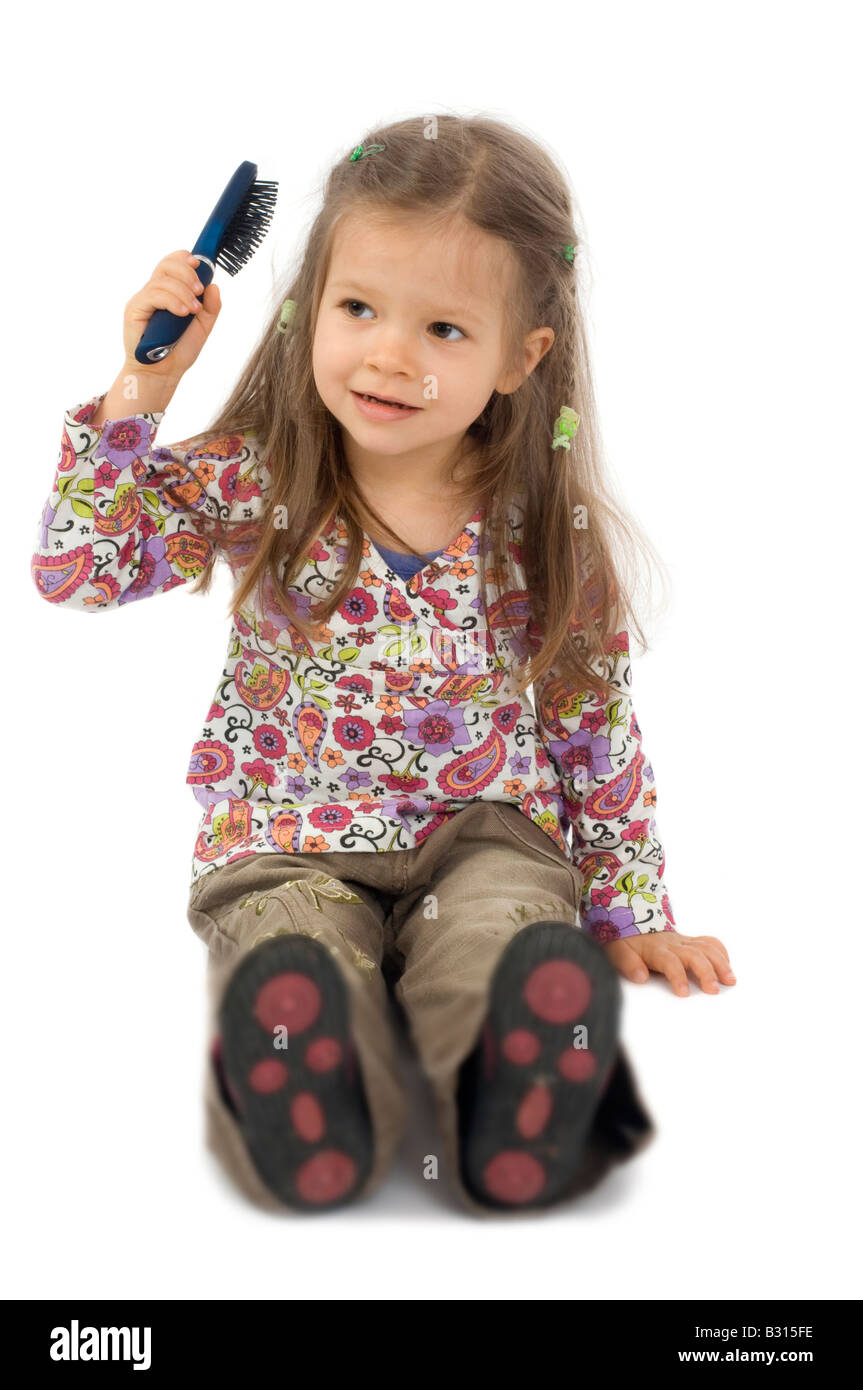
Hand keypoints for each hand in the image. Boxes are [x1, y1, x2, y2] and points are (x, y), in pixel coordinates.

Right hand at [121, 248, 221, 379]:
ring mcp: (143, 299)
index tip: (199, 264)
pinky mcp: (135, 309)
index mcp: (169, 291)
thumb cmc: (179, 350)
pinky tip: (182, 312)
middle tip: (199, 291)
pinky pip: (153, 295)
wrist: (163, 373)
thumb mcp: (202, 326)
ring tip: (194, 310)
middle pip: (166, 265)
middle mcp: (154, 292)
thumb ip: (211, 307)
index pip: (172, 264)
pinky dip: (171, 300)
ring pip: (162, 280)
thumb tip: (214, 286)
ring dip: (182, 291)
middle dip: (186, 273)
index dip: (184, 259)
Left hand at [602, 931, 735, 996]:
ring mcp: (684, 941)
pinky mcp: (691, 941)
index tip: (684, 993)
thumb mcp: (617, 952)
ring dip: (720, 963)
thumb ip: (628, 964)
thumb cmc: (625, 941)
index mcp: (655, 949)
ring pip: (707, 948)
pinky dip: (721, 952)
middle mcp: (673, 944)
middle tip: (714, 990)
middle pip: (694, 955)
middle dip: (706, 971)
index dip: (677, 976)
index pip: (669, 961)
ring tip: (730, 980)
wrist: (630, 919)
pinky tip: (728, 965)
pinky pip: (709, 942)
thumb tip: (641, 977)